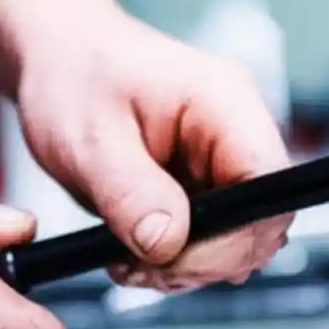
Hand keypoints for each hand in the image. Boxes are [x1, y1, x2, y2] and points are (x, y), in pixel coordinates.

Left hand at [10, 6, 293, 290]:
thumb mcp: (88, 137)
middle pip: (261, 222)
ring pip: (238, 240)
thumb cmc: (73, 76)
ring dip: (184, 266)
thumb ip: (130, 191)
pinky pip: (211, 239)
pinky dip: (175, 259)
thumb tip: (167, 243)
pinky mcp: (204, 185)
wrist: (60, 59)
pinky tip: (134, 252)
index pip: (268, 183)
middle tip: (140, 268)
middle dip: (203, 261)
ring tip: (127, 259)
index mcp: (224, 102)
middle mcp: (237, 131)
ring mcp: (224, 161)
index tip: (173, 261)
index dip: (234, 237)